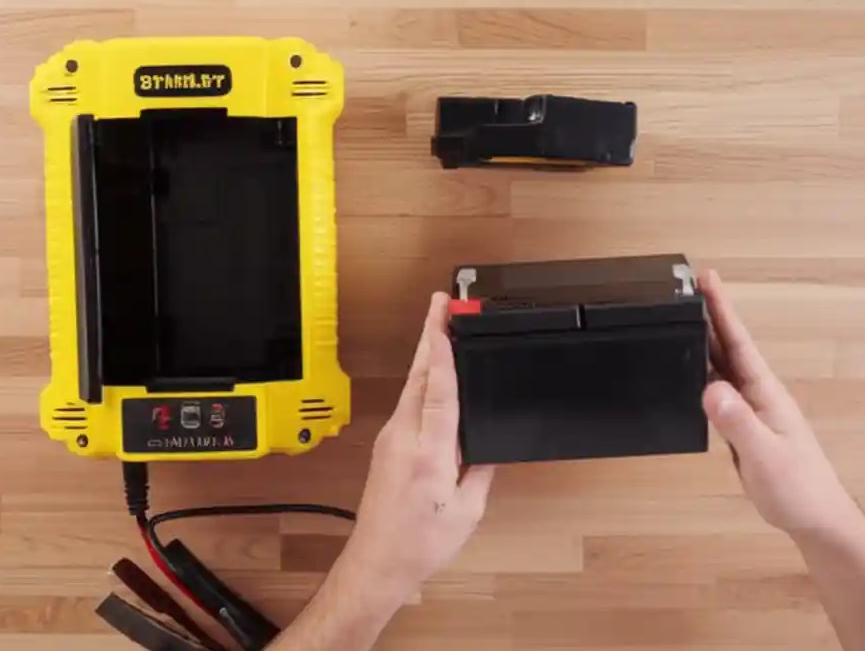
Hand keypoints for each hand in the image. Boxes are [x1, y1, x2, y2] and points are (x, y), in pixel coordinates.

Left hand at [337, 292, 495, 605]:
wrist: (376, 563)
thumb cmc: (420, 544)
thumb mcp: (467, 510)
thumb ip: (480, 469)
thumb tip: (489, 440)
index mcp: (427, 454)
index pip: (437, 393)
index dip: (442, 354)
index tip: (446, 322)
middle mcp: (403, 439)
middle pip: (420, 377)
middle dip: (430, 336)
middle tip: (442, 302)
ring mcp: (390, 439)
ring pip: (412, 386)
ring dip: (428, 354)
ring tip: (442, 325)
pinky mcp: (386, 445)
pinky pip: (408, 403)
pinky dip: (424, 380)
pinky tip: (434, 371)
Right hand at [700, 270, 859, 536]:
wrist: (815, 519)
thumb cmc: (798, 488)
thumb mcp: (765, 454)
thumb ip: (738, 422)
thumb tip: (710, 388)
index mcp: (765, 392)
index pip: (738, 342)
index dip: (721, 309)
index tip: (706, 278)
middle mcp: (757, 394)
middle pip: (727, 347)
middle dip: (708, 315)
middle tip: (684, 287)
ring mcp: (751, 410)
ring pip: (721, 368)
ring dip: (703, 342)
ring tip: (681, 319)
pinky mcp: (743, 428)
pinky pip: (718, 393)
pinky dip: (702, 375)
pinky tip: (689, 373)